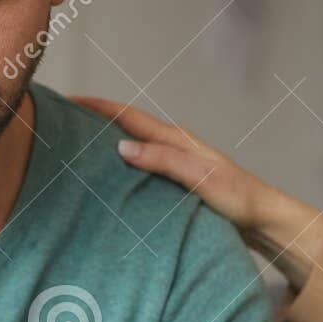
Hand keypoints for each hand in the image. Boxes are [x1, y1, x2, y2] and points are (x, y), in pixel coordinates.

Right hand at [69, 94, 322, 292]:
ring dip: (103, 146)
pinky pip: (138, 169)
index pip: (127, 117)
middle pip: (124, 128)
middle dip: (92, 122)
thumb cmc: (238, 199)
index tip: (65, 101)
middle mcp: (172, 148)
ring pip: (130, 148)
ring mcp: (173, 166)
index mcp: (175, 141)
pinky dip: (118, 168)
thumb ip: (164, 161)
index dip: (96, 107)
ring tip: (72, 150)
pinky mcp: (174, 185)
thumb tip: (121, 147)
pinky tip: (105, 182)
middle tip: (58, 123)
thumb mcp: (201, 178)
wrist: (264, 220)